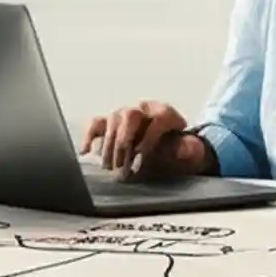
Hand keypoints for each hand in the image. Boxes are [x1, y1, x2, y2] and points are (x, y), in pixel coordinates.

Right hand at [79, 101, 208, 179]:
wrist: (171, 145)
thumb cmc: (180, 149)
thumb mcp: (190, 150)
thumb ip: (188, 149)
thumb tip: (181, 148)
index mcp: (165, 112)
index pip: (156, 120)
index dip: (149, 141)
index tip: (142, 162)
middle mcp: (143, 108)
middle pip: (130, 115)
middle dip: (125, 143)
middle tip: (122, 169)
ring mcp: (125, 113)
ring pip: (112, 120)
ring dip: (109, 146)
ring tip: (110, 169)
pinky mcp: (111, 122)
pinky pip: (96, 124)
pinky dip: (88, 136)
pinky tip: (85, 152)